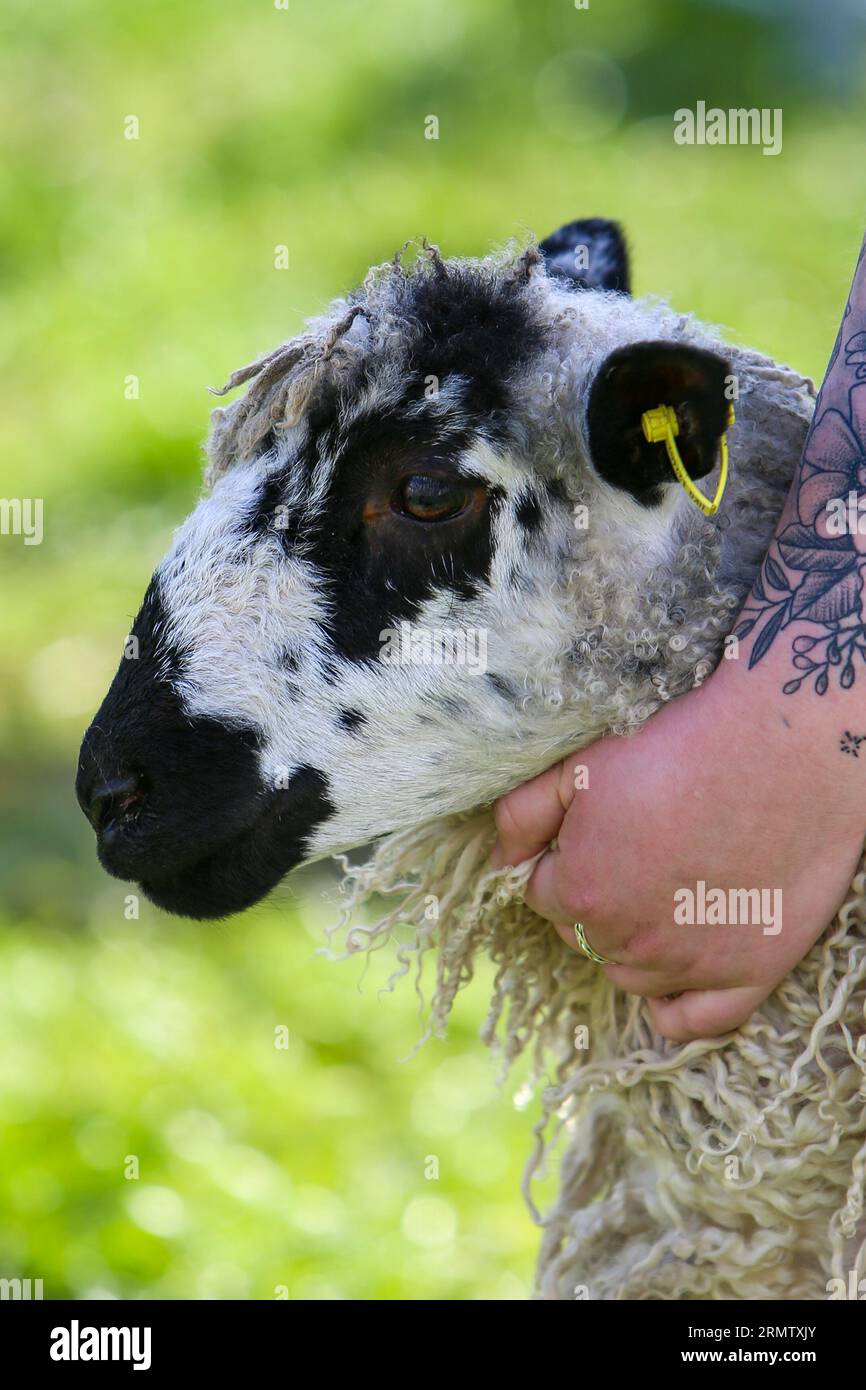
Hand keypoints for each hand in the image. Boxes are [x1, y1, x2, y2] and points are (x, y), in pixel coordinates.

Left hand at [491, 663, 864, 1040]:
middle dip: (593, 899)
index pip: (544, 895)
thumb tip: (501, 859)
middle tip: (633, 850)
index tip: (593, 832)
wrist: (784, 746)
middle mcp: (630, 940)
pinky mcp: (751, 972)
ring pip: (631, 974)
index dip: (563, 860)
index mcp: (581, 892)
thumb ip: (523, 816)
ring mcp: (691, 963)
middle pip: (584, 935)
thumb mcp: (581, 766)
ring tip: (659, 891)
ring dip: (630, 943)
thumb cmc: (681, 747)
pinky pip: (698, 1020)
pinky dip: (677, 1005)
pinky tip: (674, 973)